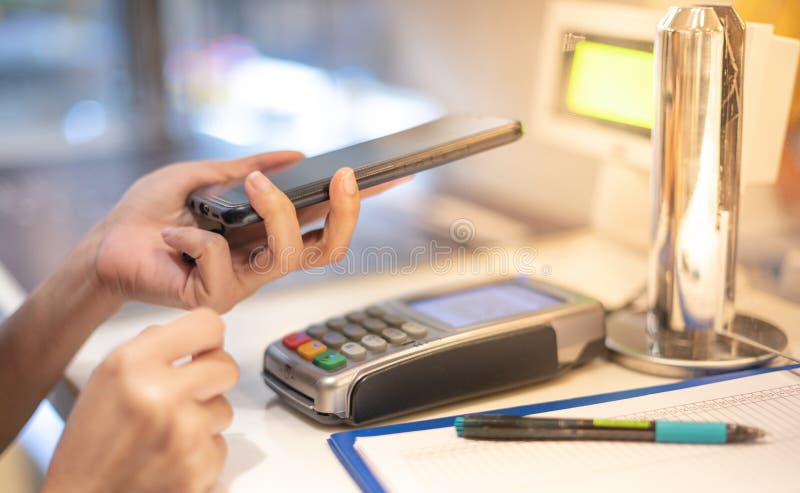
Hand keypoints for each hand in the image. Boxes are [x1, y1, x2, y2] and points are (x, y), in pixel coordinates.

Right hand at [42, 308, 237, 492]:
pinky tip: (170, 456)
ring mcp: (184, 433)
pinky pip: (220, 444)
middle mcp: (161, 394)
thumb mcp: (106, 377)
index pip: (208, 325)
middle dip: (210, 378)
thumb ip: (152, 348)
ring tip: (167, 431)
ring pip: (225, 408)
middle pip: (227, 366)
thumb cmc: (90, 445)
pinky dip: (201, 451)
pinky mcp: (199, 467)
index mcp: (134, 364)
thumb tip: (198, 331)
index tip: (203, 346)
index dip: (208, 337)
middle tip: (186, 391)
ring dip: (203, 418)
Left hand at [91, 151, 404, 311]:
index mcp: (267, 231)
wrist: (106, 244)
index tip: (393, 175)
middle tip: (343, 178)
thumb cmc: (151, 213)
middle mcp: (263, 258)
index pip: (324, 220)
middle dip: (347, 214)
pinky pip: (222, 263)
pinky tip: (171, 234)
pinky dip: (195, 237)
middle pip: (329, 250)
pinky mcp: (214, 297)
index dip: (359, 202)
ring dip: (276, 213)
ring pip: (289, 256)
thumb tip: (295, 155)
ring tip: (250, 185)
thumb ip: (246, 167)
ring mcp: (242, 281)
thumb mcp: (202, 176)